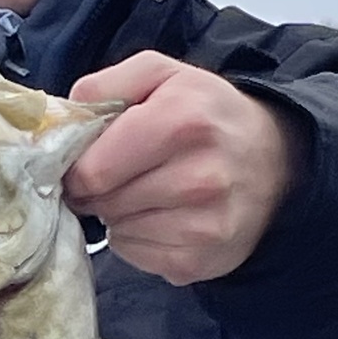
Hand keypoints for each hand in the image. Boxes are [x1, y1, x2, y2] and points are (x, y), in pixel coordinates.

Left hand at [67, 52, 297, 284]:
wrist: (274, 166)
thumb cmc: (207, 117)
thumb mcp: (162, 76)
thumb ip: (106, 86)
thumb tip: (63, 122)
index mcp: (183, 121)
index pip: (93, 170)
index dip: (78, 169)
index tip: (87, 162)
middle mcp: (198, 177)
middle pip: (102, 203)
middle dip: (99, 191)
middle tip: (120, 177)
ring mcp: (200, 227)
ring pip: (116, 230)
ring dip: (119, 214)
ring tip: (149, 194)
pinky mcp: (194, 262)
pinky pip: (133, 255)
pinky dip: (136, 239)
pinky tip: (162, 218)